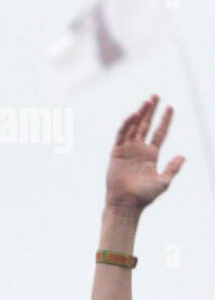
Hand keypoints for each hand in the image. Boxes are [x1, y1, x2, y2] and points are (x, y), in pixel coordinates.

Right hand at [107, 95, 184, 213]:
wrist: (125, 204)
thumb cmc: (144, 197)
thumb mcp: (163, 183)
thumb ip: (172, 169)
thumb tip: (183, 156)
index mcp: (151, 156)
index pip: (159, 133)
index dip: (165, 120)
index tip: (170, 107)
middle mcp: (139, 150)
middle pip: (146, 126)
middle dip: (151, 111)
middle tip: (156, 96)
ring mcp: (127, 151)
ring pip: (134, 127)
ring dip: (141, 114)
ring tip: (148, 101)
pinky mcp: (116, 153)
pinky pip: (122, 135)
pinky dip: (127, 124)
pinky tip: (135, 115)